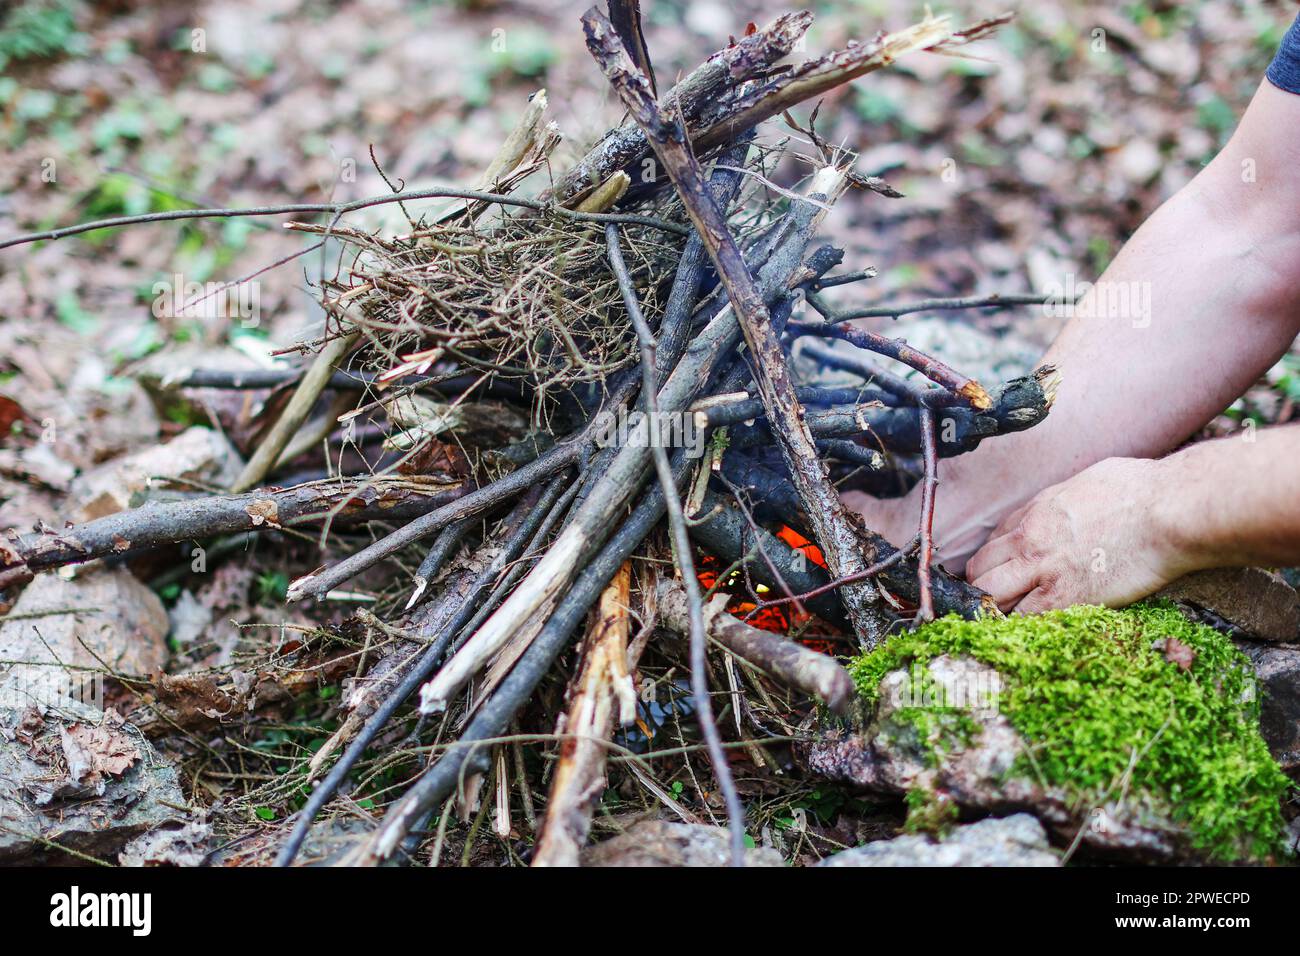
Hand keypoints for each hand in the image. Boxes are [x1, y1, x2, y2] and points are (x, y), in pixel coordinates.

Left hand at [965, 457, 1188, 612]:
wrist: (1168, 511)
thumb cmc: (1140, 490)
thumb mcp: (1084, 482)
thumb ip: (1061, 502)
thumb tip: (1057, 510)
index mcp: (1034, 512)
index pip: (992, 543)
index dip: (994, 562)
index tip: (1005, 574)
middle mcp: (1029, 541)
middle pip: (980, 571)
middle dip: (983, 587)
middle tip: (1000, 601)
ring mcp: (1044, 571)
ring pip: (992, 597)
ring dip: (998, 609)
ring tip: (1012, 620)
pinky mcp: (1066, 598)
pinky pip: (1024, 619)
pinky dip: (1022, 627)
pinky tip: (1031, 632)